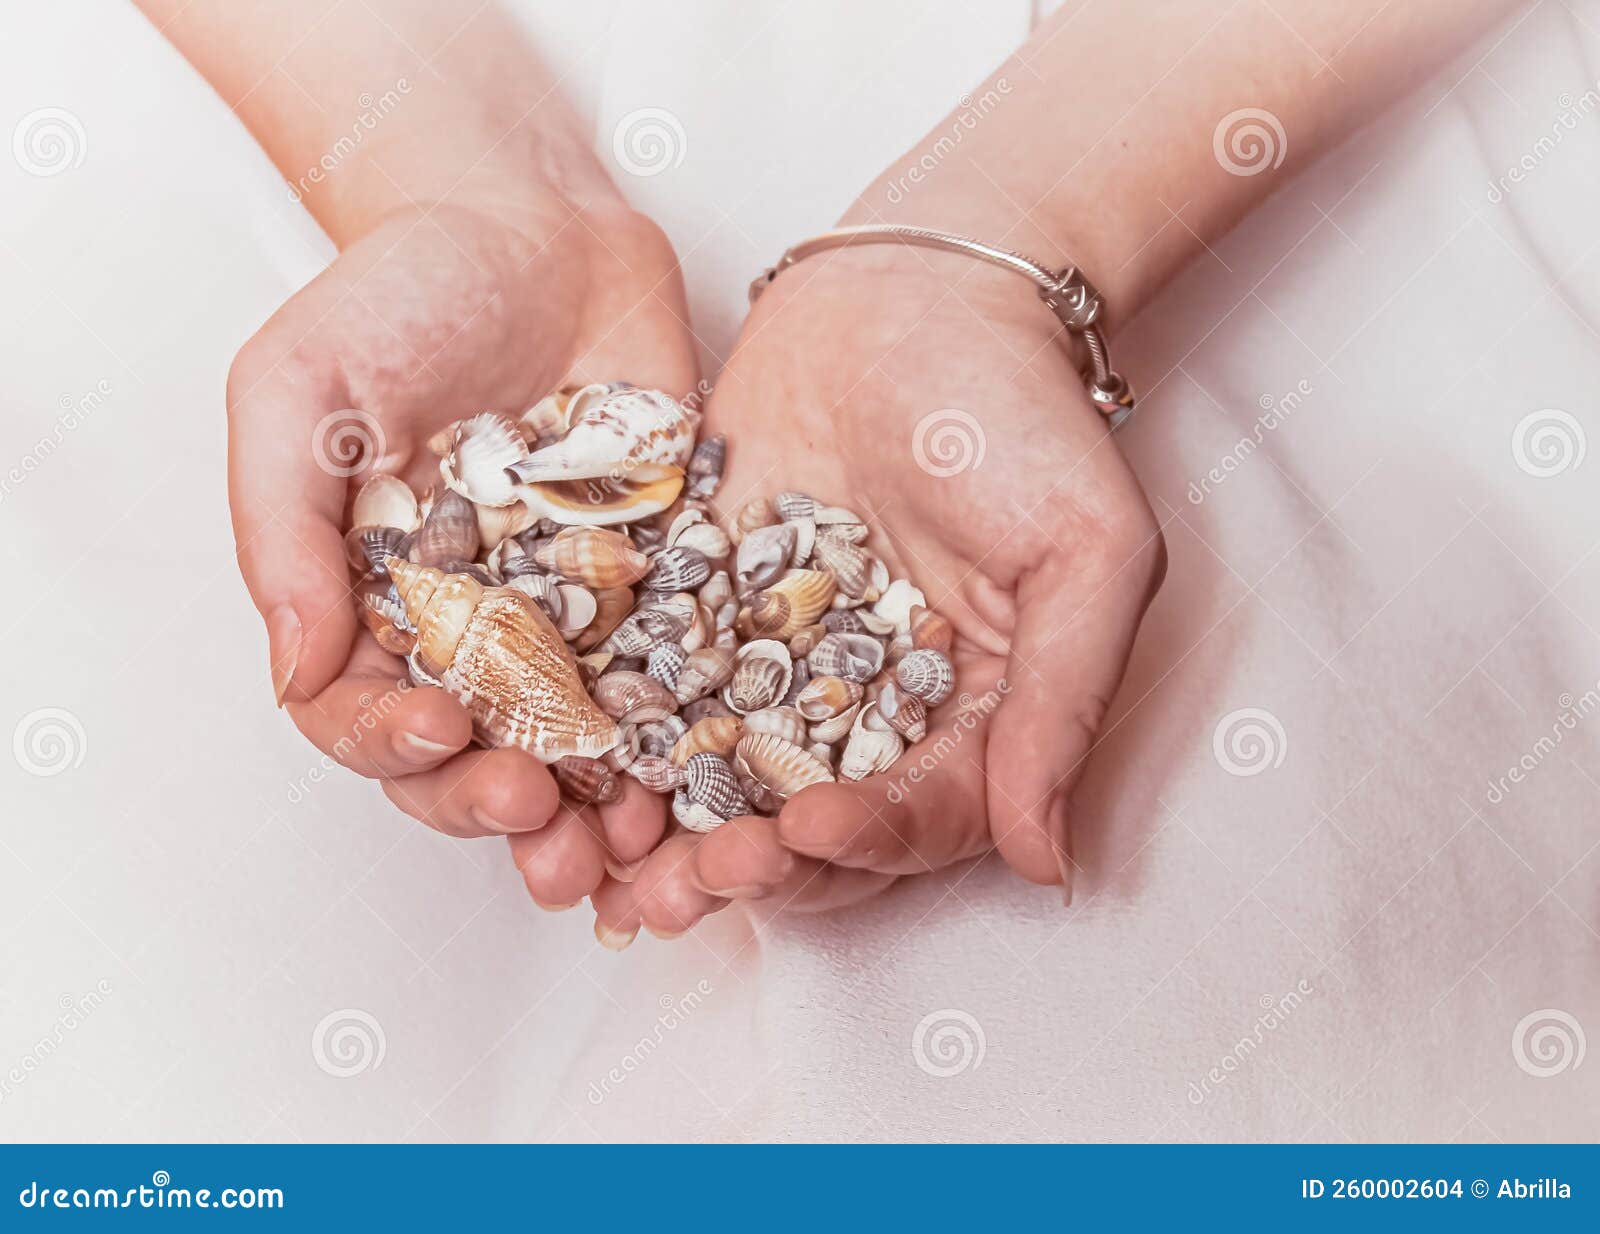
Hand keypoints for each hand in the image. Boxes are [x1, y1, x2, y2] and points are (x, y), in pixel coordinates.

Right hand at [228, 197, 696, 906]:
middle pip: (471, 757)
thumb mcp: (297, 390)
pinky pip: (671, 682)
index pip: (362, 715)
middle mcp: (467, 632)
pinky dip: (683, 738)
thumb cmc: (398, 294)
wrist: (536, 227)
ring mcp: (567, 619)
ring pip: (575, 749)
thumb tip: (295, 671)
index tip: (441, 734)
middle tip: (537, 814)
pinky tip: (701, 774)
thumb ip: (281, 529)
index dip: (392, 747)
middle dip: (498, 802)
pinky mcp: (660, 592)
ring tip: (626, 844)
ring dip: (595, 810)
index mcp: (367, 604)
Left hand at [587, 246, 1164, 943]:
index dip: (864, 842)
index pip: (917, 817)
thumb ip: (1062, 700)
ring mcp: (774, 664)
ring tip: (613, 858)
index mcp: (968, 715)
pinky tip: (566, 769)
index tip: (809, 832)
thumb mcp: (1085, 552)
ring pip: (718, 780)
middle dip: (751, 865)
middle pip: (807, 826)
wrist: (910, 291)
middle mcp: (868, 709)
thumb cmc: (1019, 413)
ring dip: (667, 835)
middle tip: (693, 879)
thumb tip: (1046, 860)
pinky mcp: (695, 611)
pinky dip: (613, 741)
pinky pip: (650, 691)